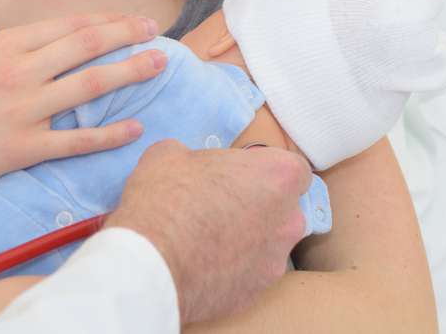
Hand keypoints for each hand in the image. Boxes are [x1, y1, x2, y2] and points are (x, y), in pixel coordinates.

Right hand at [0, 14, 166, 206]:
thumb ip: (11, 54)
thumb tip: (53, 47)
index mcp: (2, 46)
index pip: (68, 25)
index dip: (107, 20)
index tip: (133, 19)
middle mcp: (15, 72)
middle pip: (86, 46)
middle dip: (128, 35)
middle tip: (157, 32)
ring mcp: (20, 111)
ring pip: (89, 86)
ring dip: (130, 73)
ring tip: (159, 67)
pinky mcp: (20, 150)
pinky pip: (77, 141)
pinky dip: (111, 134)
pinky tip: (135, 128)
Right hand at [106, 140, 311, 325]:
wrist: (152, 263)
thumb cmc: (166, 198)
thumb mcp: (171, 153)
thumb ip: (196, 157)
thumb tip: (190, 166)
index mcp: (277, 176)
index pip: (293, 168)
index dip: (266, 170)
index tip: (241, 175)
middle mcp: (289, 220)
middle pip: (284, 209)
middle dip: (259, 206)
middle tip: (221, 205)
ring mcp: (276, 260)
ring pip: (269, 244)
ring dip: (247, 239)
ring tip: (208, 240)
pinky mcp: (258, 292)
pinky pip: (250, 272)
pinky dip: (233, 268)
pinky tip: (203, 264)